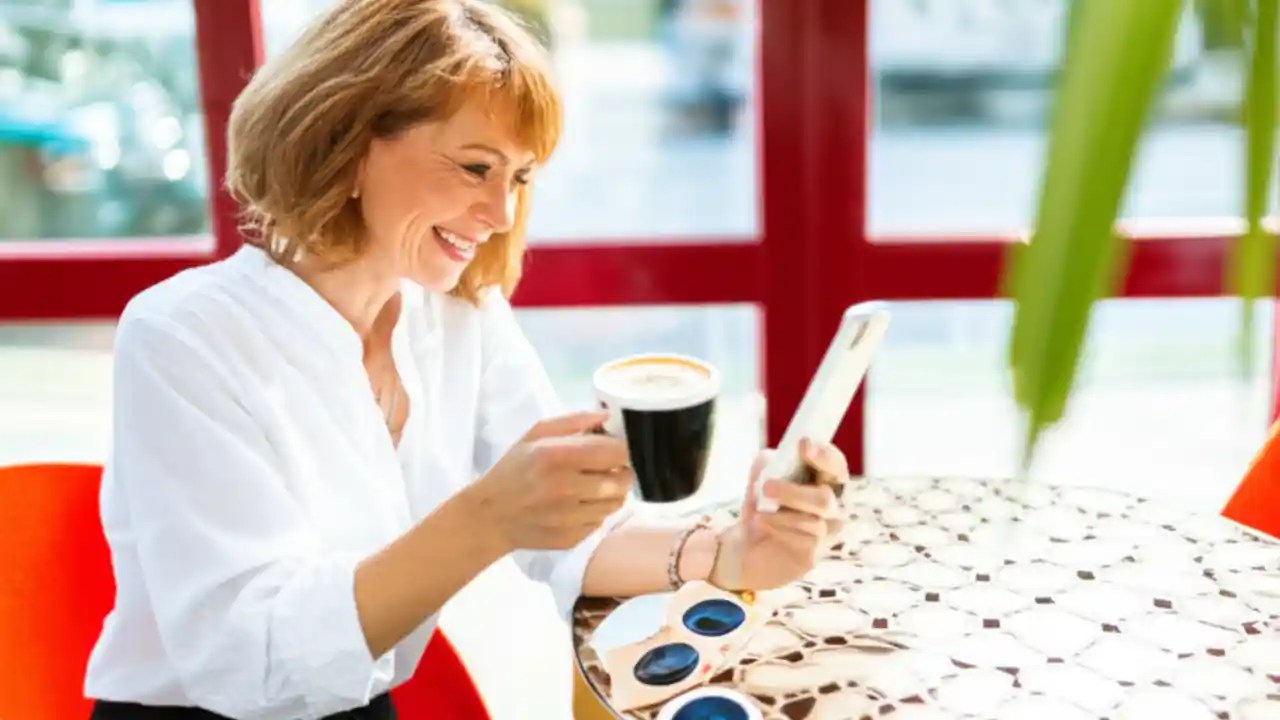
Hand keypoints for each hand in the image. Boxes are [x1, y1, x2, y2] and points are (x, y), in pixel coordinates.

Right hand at [465, 411, 633, 552]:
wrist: (489, 516)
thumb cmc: (513, 469)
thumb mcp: (534, 435)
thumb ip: (573, 421)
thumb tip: (607, 416)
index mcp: (556, 456)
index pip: (615, 452)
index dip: (618, 450)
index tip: (609, 451)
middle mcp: (565, 488)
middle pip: (622, 480)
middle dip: (620, 472)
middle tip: (607, 470)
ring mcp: (569, 517)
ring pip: (616, 503)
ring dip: (610, 493)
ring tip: (594, 488)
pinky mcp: (571, 538)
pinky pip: (600, 522)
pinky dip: (595, 512)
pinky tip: (578, 506)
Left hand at [709, 438, 846, 590]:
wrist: (748, 546)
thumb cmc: (764, 505)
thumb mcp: (760, 478)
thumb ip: (768, 463)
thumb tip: (772, 458)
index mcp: (826, 481)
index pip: (835, 465)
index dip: (823, 454)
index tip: (803, 444)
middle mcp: (833, 506)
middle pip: (824, 498)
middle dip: (794, 492)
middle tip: (766, 487)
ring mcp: (826, 532)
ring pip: (810, 522)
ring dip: (780, 515)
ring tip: (757, 514)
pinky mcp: (812, 555)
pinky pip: (801, 541)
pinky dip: (777, 530)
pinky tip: (762, 527)